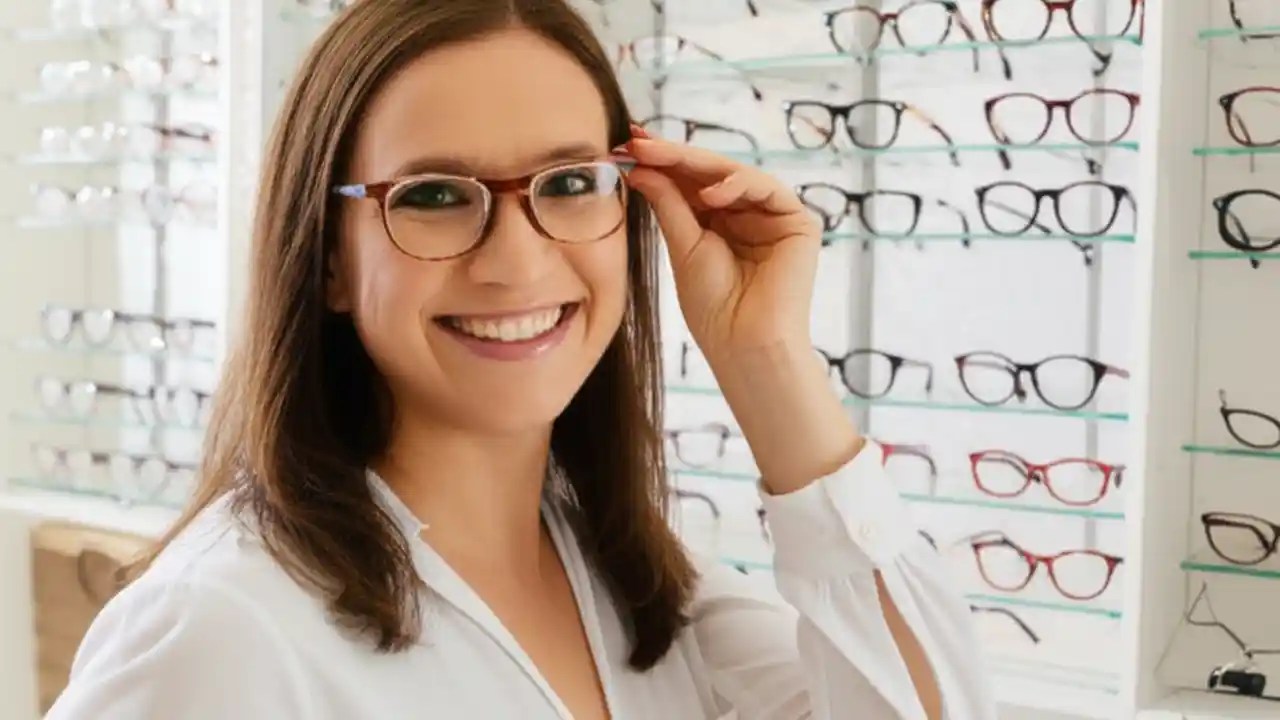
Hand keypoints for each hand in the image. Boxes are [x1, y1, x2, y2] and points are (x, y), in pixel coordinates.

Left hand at [621, 126, 861, 492]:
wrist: (744, 344)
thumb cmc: (713, 308)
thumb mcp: (682, 247)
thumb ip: (668, 203)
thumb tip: (639, 166)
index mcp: (718, 223)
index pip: (689, 183)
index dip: (661, 163)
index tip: (627, 143)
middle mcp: (747, 215)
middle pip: (710, 174)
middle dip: (673, 154)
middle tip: (638, 139)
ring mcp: (774, 217)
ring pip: (735, 174)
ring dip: (698, 164)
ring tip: (662, 159)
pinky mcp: (798, 223)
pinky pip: (767, 189)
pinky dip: (738, 185)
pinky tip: (710, 194)